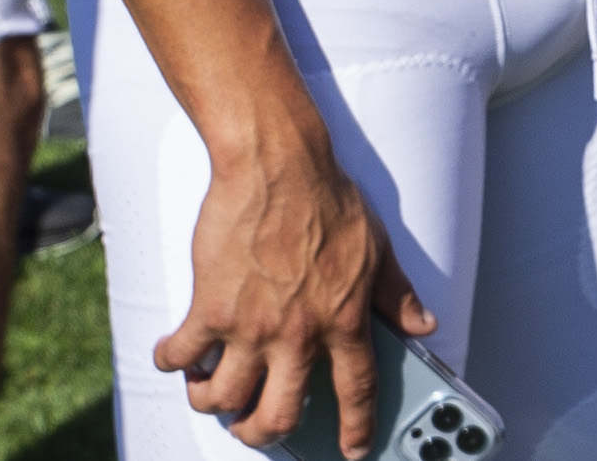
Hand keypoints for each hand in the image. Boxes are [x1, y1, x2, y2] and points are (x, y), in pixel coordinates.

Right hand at [152, 117, 430, 454]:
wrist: (277, 165)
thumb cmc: (327, 199)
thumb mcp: (377, 247)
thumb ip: (397, 294)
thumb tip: (424, 325)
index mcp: (344, 320)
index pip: (357, 390)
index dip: (356, 428)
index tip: (352, 450)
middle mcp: (298, 333)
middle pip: (279, 415)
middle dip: (264, 433)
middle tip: (255, 425)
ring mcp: (250, 325)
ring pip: (223, 398)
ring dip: (214, 403)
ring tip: (212, 389)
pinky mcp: (210, 307)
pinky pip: (181, 357)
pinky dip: (173, 363)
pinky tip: (176, 354)